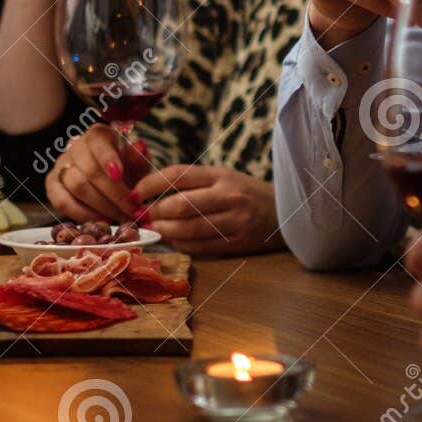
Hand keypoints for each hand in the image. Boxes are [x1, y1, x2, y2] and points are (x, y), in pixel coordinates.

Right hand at [45, 124, 153, 223]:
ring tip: (120, 217)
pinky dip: (82, 214)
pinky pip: (62, 202)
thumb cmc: (127, 171)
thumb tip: (139, 147)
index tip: (119, 175)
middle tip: (131, 209)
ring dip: (101, 206)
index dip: (107, 158)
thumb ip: (138, 158)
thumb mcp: (138, 164)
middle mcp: (75, 147)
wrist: (112, 183)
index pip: (98, 142)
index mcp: (98, 134)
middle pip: (90, 170)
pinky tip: (100, 221)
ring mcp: (61, 166)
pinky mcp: (52, 186)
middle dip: (114, 193)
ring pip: (77, 186)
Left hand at [134, 165, 278, 255]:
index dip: (151, 184)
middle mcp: (229, 196)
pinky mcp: (237, 242)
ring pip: (189, 228)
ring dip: (165, 230)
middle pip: (181, 204)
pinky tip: (173, 240)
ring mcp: (234, 220)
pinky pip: (201, 246)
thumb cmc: (247, 193)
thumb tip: (151, 193)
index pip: (179, 175)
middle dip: (155, 212)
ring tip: (155, 229)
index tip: (135, 193)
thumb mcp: (225, 178)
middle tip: (142, 216)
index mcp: (222, 175)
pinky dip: (181, 244)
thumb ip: (193, 183)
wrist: (287, 213)